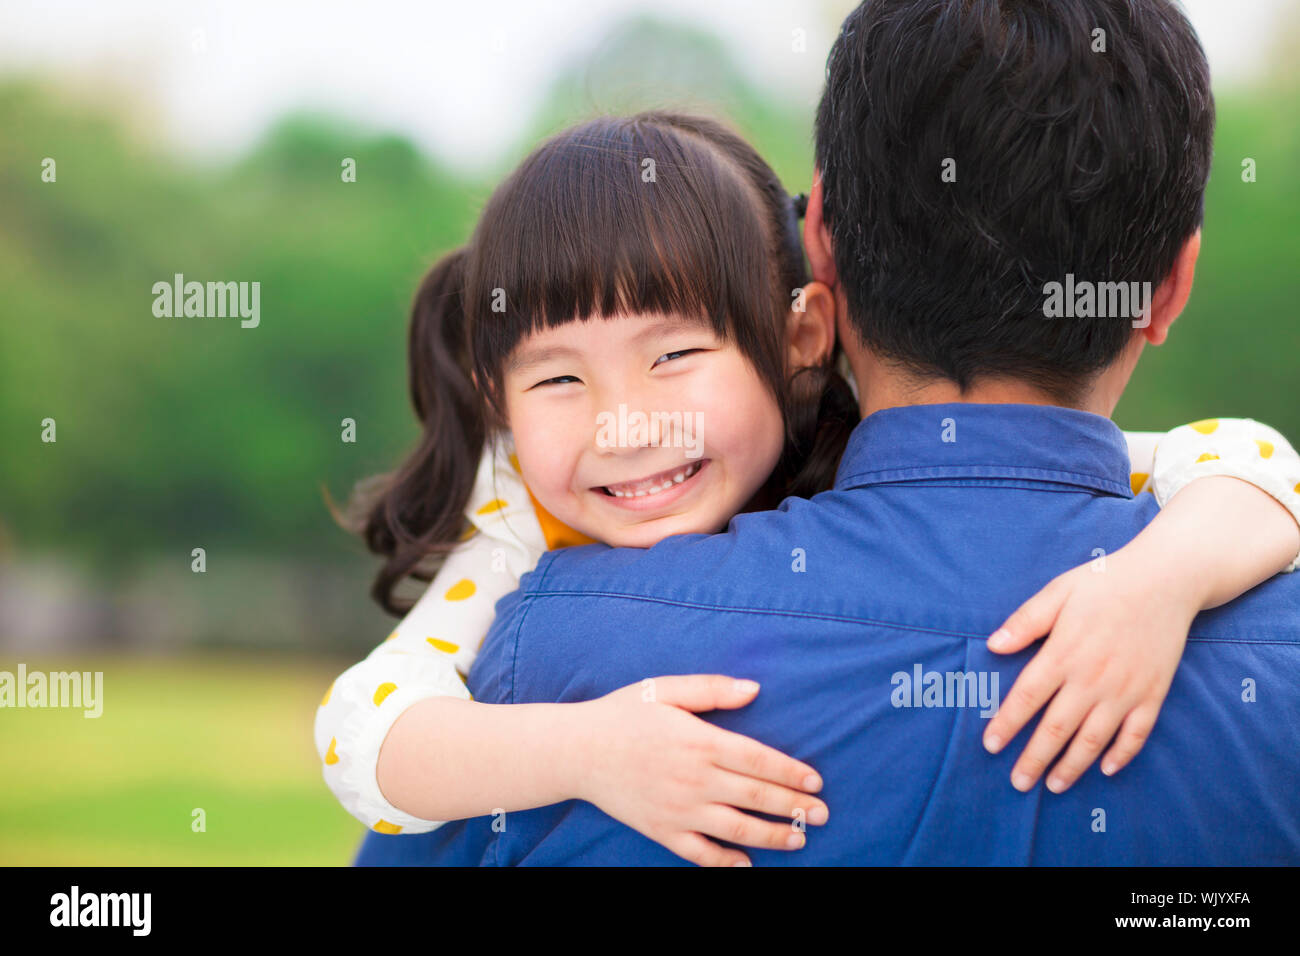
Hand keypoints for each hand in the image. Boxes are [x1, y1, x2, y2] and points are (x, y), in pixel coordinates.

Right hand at [568, 675, 827, 865]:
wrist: (576, 750)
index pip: (758, 760)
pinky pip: (700, 852)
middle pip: (755, 796)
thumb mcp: (665, 689)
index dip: (791, 773)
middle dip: (794, 807)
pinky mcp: (661, 830)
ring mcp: (678, 809)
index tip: (816, 781)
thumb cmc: (623, 714)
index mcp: (699, 741)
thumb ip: (712, 688)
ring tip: (800, 839)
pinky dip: (726, 863)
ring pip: (736, 829)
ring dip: (773, 836)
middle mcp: (694, 779)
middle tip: (823, 814)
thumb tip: (755, 689)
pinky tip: (748, 866)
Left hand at [981, 549, 1198, 792]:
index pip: (1027, 697)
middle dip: (1034, 759)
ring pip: (1094, 739)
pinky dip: (1121, 754)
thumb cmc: (1105, 583)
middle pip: (1057, 728)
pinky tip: (1106, 769)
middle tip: (1017, 783)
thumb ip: (1025, 621)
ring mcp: (1126, 690)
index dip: (1006, 724)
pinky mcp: (1153, 693)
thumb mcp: (1058, 591)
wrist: (1166, 579)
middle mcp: (1093, 678)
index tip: (990, 746)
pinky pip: (1136, 733)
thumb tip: (993, 645)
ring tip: (1054, 786)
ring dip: (1072, 766)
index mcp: (1064, 653)